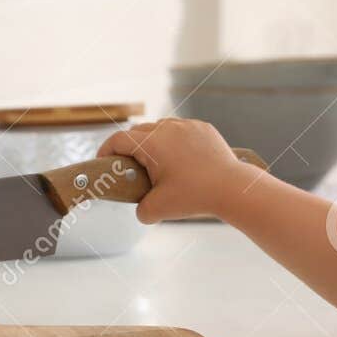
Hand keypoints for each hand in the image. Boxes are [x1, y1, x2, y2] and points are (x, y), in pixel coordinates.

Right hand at [97, 118, 264, 222]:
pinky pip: (181, 131)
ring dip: (153, 143)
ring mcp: (187, 126)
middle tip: (129, 168)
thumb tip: (141, 209)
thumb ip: (141, 210)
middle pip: (138, 133)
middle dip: (129, 149)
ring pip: (160, 129)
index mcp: (151, 143)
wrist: (233, 189)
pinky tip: (179, 160)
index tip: (103, 162)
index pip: (118, 140)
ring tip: (155, 164)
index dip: (106, 151)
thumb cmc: (195, 197)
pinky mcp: (203, 129)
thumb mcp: (158, 210)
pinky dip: (175, 143)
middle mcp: (167, 128)